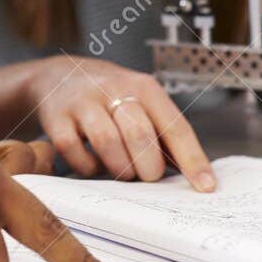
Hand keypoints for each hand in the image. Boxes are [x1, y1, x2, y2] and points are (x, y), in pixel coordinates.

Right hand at [24, 56, 215, 190]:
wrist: (57, 75)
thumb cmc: (108, 96)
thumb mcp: (140, 102)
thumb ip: (162, 133)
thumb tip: (193, 174)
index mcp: (144, 87)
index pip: (175, 126)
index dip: (192, 159)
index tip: (205, 186)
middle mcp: (113, 89)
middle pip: (140, 134)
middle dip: (149, 167)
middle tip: (148, 176)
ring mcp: (82, 102)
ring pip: (107, 142)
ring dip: (119, 168)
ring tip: (122, 171)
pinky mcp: (56, 118)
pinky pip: (74, 151)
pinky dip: (87, 167)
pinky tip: (94, 163)